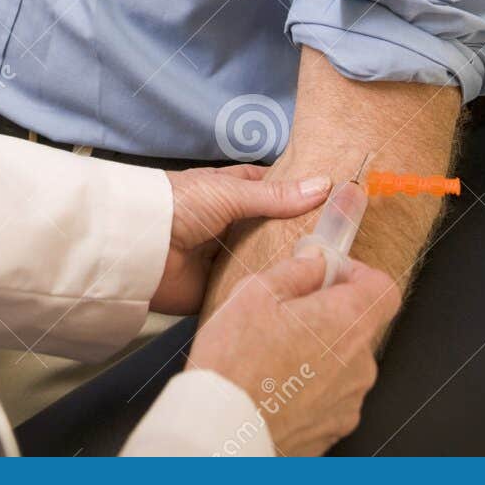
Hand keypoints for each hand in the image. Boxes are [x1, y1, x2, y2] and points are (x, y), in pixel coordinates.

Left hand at [151, 165, 330, 314]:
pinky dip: (269, 294)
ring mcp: (226, 258)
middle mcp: (231, 225)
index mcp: (231, 193)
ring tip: (333, 274)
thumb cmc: (180, 205)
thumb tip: (324, 185)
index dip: (299, 194)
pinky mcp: (220, 290)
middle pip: (272, 230)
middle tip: (342, 245)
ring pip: (265, 262)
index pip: (272, 190)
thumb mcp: (230, 192)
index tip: (335, 200)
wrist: (141, 249)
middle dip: (299, 236)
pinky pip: (250, 292)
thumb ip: (275, 196)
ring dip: (287, 267)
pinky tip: (301, 299)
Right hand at [188, 253, 399, 454]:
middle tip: (286, 316)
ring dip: (320, 354)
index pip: (383, 289)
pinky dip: (312, 388)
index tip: (329, 275)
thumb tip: (317, 260)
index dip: (358, 275)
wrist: (222, 435)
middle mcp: (359, 365)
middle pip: (359, 326)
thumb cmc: (235, 363)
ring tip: (274, 357)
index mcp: (346, 323)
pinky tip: (276, 387)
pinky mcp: (334, 430)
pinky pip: (332, 396)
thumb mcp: (256, 294)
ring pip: (344, 363)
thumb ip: (297, 270)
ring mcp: (350, 403)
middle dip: (328, 315)